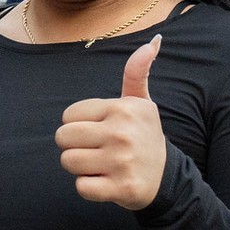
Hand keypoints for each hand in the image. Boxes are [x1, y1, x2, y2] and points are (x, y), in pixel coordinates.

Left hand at [55, 35, 166, 209]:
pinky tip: (106, 181)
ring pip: (68, 161)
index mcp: (122, 109)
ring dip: (80, 167)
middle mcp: (122, 133)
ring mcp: (122, 162)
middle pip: (63, 138)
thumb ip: (137, 72)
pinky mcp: (121, 188)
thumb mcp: (142, 103)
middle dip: (73, 146)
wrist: (166, 177)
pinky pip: (82, 186)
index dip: (79, 125)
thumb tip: (154, 41)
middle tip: (96, 149)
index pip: (69, 115)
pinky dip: (89, 187)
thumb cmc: (143, 136)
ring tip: (100, 165)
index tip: (100, 130)